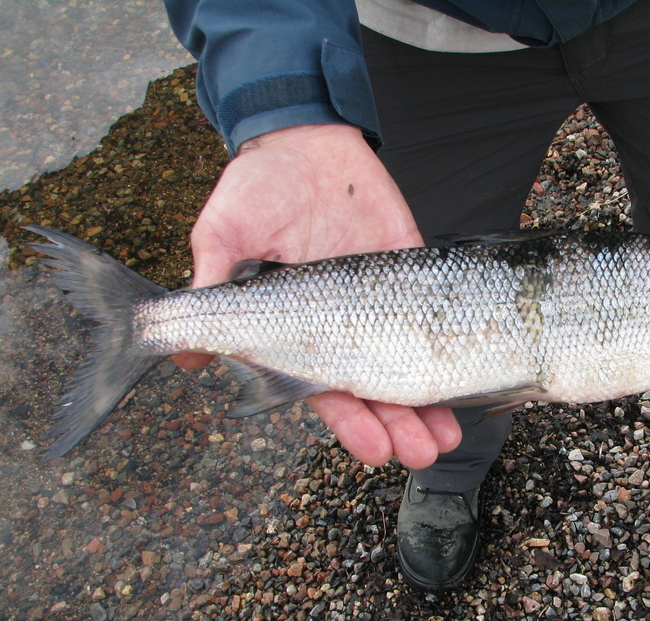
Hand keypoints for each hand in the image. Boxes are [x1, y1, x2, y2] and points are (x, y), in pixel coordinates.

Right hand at [173, 124, 460, 467]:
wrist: (303, 138)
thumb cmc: (254, 186)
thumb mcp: (223, 232)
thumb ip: (210, 286)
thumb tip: (180, 355)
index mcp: (298, 332)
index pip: (325, 391)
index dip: (350, 423)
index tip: (374, 452)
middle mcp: (344, 328)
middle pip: (374, 391)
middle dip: (398, 427)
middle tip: (423, 454)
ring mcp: (383, 301)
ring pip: (410, 364)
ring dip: (430, 404)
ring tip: (449, 439)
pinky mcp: (412, 269)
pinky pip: (437, 314)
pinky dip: (452, 345)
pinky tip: (469, 379)